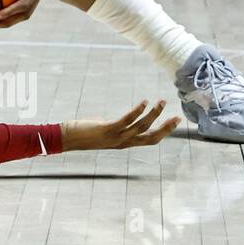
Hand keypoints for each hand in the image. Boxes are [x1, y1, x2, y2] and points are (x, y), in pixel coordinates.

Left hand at [61, 100, 179, 150]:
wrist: (66, 138)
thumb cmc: (83, 133)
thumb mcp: (104, 130)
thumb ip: (115, 127)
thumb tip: (121, 120)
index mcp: (123, 143)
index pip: (149, 140)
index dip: (163, 132)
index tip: (174, 122)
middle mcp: (122, 142)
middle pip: (150, 137)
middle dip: (165, 128)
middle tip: (177, 117)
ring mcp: (116, 137)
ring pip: (141, 127)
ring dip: (154, 114)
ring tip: (162, 102)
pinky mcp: (108, 129)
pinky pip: (127, 120)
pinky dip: (137, 111)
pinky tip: (144, 102)